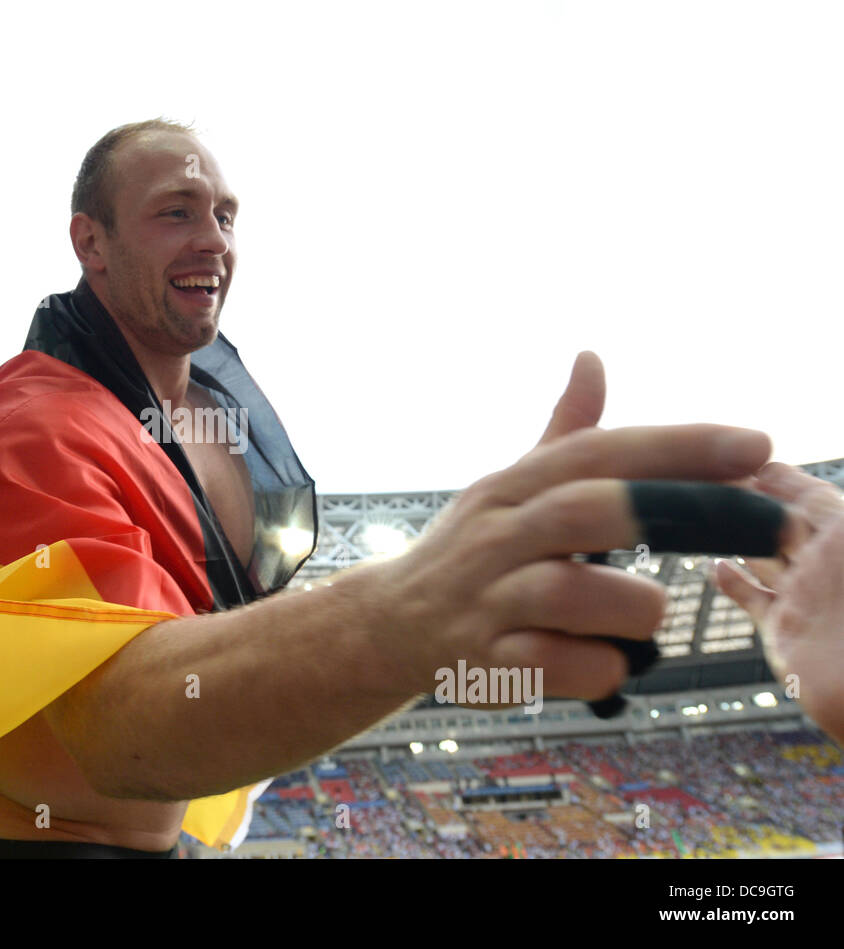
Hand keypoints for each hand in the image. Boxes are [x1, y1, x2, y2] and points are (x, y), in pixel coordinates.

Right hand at [368, 353, 772, 705]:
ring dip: (635, 607)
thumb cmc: (468, 552)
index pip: (596, 453)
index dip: (678, 445)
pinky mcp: (487, 662)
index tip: (754, 444)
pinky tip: (608, 658)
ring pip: (576, 593)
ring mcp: (488, 601)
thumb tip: (592, 358)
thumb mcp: (506, 487)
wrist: (388, 624)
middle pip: (587, 511)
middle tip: (749, 522)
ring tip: (642, 613)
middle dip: (671, 512)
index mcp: (512, 488)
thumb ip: (562, 433)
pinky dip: (602, 666)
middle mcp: (497, 537)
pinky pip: (560, 666)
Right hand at [714, 462, 843, 745]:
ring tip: (704, 517)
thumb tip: (770, 469)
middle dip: (747, 503)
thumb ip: (813, 500)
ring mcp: (804, 595)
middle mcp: (824, 563)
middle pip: (779, 523)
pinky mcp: (783, 628)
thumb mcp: (840, 531)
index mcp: (842, 536)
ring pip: (763, 556)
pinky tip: (716, 568)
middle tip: (707, 484)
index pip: (806, 495)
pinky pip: (752, 599)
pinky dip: (732, 583)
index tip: (739, 461)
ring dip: (736, 536)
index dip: (775, 477)